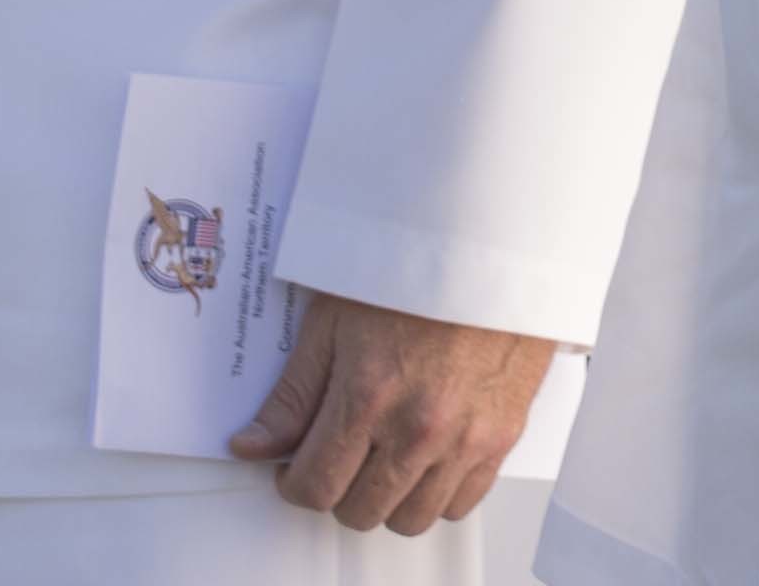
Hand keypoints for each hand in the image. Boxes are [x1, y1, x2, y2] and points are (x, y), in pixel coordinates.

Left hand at [231, 289, 557, 534]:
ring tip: (381, 459)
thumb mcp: (335, 319)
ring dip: (387, 499)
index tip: (295, 468)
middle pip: (360, 511)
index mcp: (370, 395)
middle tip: (339, 456)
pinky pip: (463, 502)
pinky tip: (425, 460)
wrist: (494, 242)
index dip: (293, 483)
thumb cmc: (415, 266)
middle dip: (337, 490)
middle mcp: (419, 427)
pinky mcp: (504, 433)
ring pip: (411, 517)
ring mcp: (466, 436)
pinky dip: (438, 493)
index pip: (316, 486)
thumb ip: (294, 394)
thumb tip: (254, 446)